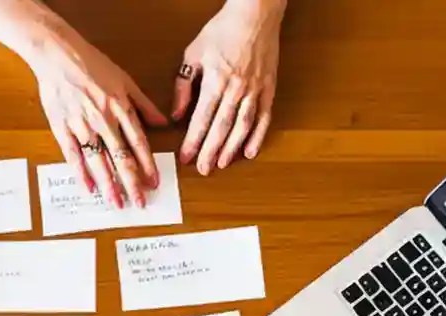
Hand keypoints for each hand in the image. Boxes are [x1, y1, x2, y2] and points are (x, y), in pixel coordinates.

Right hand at [31, 30, 168, 207]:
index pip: (138, 143)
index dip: (147, 165)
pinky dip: (81, 173)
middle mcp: (104, 120)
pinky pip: (73, 155)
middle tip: (139, 203)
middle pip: (121, 157)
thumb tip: (163, 124)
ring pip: (99, 160)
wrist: (58, 54)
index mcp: (120, 108)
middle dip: (132, 182)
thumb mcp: (125, 80)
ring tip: (117, 203)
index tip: (154, 183)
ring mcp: (82, 125)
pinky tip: (89, 189)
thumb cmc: (92, 64)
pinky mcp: (62, 127)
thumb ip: (144, 104)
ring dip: (109, 184)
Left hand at [175, 0, 285, 174]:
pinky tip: (250, 151)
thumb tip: (177, 114)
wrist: (255, 15)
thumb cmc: (222, 31)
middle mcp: (236, 89)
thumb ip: (183, 86)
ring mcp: (255, 91)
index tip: (185, 157)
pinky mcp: (269, 89)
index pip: (201, 119)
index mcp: (215, 81)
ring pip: (243, 127)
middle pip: (221, 128)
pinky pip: (264, 118)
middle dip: (210, 152)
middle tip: (203, 170)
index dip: (192, 141)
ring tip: (223, 164)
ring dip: (232, 148)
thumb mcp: (193, 54)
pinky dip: (258, 136)